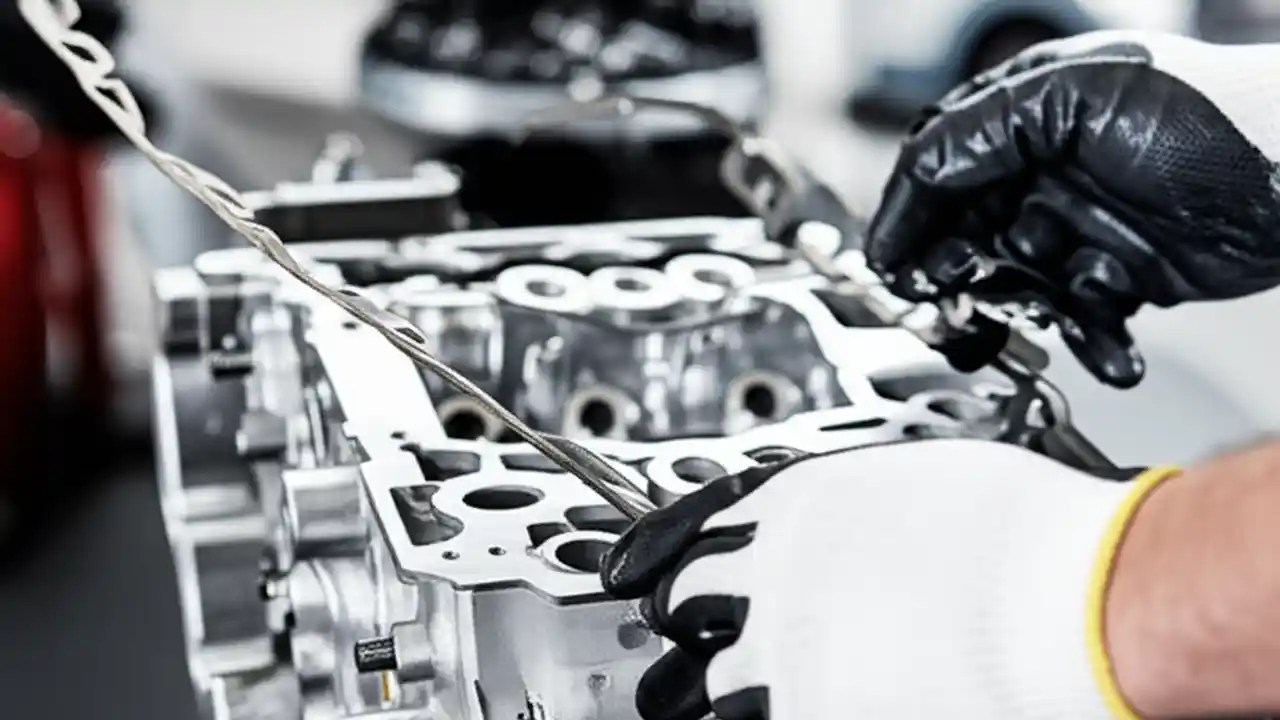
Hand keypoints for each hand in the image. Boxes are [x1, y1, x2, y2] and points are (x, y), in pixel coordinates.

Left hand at [602, 440, 1154, 718]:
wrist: (1068, 599)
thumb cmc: (1017, 532)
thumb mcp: (911, 482)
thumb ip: (850, 508)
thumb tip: (850, 520)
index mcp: (790, 506)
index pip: (684, 530)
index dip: (654, 551)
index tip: (632, 568)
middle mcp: (769, 579)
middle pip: (678, 606)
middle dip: (670, 621)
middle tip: (667, 631)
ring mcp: (783, 654)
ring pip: (697, 684)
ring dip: (686, 690)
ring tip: (677, 698)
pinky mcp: (808, 713)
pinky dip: (743, 714)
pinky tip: (750, 711)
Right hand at [866, 31, 1279, 387]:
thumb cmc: (1217, 116)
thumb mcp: (1079, 95)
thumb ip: (982, 130)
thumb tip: (914, 174)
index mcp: (1032, 110)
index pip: (942, 163)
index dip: (908, 214)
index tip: (889, 260)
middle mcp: (1051, 167)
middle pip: (970, 230)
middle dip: (960, 270)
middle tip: (954, 296)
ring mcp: (1084, 222)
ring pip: (1019, 282)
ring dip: (1026, 310)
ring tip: (1047, 315)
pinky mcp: (1121, 273)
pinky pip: (1079, 316)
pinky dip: (1090, 340)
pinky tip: (1111, 350)